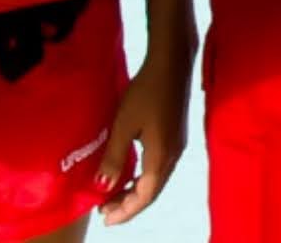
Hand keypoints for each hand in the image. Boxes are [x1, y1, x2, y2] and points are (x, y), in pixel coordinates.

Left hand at [97, 42, 193, 225]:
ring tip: (113, 196)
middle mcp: (173, 155)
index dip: (124, 211)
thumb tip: (103, 187)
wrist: (172, 62)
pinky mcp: (176, 135)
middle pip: (152, 191)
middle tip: (104, 211)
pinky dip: (143, 178)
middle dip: (129, 205)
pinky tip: (131, 173)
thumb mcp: (124, 125)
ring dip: (136, 191)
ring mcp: (177, 145)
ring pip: (156, 180)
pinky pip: (159, 168)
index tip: (104, 218)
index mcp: (161, 157)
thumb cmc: (146, 91)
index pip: (144, 196)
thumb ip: (114, 157)